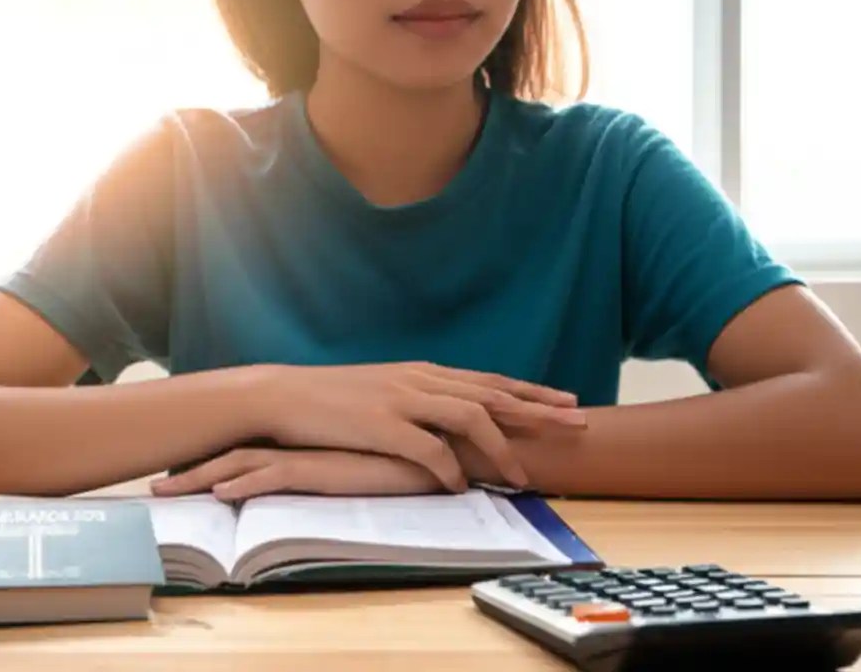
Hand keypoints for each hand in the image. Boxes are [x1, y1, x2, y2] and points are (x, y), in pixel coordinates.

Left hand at [150, 448, 443, 501]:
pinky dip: (242, 484)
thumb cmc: (397, 454)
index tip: (175, 469)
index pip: (244, 446)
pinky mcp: (320, 467)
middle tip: (153, 485)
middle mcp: (295, 443)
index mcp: (300, 441)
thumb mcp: (355, 462)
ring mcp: (305, 453)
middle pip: (228, 451)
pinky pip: (272, 476)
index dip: (208, 458)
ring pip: (240, 462)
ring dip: (199, 477)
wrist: (430, 445)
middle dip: (189, 469)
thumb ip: (334, 466)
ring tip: (163, 491)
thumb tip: (311, 476)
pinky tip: (219, 493)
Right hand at [251, 362, 585, 492]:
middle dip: (539, 411)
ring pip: (469, 417)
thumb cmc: (332, 400)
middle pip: (493, 394)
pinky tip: (462, 485)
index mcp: (423, 374)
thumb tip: (450, 420)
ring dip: (501, 447)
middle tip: (578, 424)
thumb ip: (419, 402)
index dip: (531, 392)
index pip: (489, 381)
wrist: (282, 395)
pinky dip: (449, 468)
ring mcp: (401, 401)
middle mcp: (420, 381)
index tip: (566, 402)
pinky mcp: (380, 425)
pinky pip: (427, 449)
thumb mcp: (384, 392)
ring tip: (524, 475)